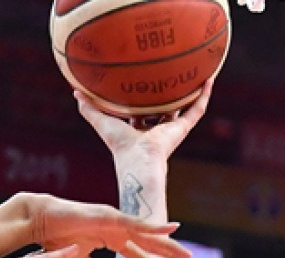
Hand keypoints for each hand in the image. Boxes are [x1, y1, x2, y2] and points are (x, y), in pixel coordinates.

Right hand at [21, 195, 190, 257]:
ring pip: (148, 234)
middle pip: (149, 243)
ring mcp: (116, 221)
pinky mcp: (110, 216)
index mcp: (111, 239)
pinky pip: (136, 223)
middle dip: (169, 253)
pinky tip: (170, 229)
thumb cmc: (57, 236)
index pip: (138, 255)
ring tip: (186, 254)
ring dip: (168, 244)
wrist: (42, 221)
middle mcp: (118, 229)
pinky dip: (153, 226)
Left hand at [75, 78, 214, 161]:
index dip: (142, 96)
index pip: (142, 110)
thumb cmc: (119, 144)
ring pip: (184, 107)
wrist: (138, 157)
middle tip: (170, 72)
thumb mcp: (101, 120)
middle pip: (164, 108)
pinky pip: (197, 109)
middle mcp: (156, 128)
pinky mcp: (182, 128)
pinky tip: (208, 79)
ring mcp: (171, 128)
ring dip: (190, 92)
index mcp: (139, 129)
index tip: (143, 80)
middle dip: (167, 93)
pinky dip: (204, 95)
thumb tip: (75, 92)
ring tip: (196, 73)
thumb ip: (89, 108)